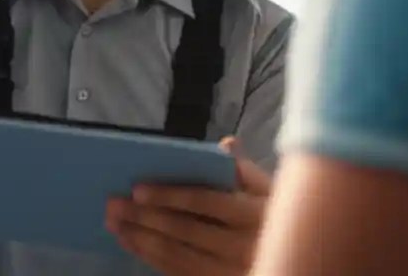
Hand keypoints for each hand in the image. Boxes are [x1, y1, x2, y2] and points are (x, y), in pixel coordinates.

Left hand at [106, 138, 272, 275]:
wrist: (293, 259)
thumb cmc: (276, 218)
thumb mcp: (272, 192)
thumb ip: (246, 171)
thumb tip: (226, 145)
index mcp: (254, 214)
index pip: (205, 201)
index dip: (170, 196)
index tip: (138, 189)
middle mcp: (242, 246)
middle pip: (184, 230)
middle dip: (144, 217)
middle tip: (113, 205)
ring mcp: (228, 270)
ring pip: (177, 254)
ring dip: (140, 238)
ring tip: (114, 223)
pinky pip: (178, 272)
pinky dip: (150, 257)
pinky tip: (132, 243)